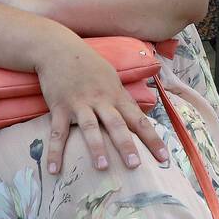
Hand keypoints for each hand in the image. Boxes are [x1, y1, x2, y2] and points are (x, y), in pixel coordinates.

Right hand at [35, 35, 170, 175]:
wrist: (59, 49)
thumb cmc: (89, 65)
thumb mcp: (111, 79)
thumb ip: (122, 99)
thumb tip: (138, 117)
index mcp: (117, 96)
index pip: (139, 120)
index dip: (153, 140)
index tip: (165, 159)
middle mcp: (101, 100)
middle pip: (117, 125)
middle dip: (127, 146)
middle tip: (136, 166)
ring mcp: (80, 104)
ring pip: (90, 127)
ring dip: (96, 147)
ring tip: (102, 167)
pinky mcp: (59, 107)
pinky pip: (57, 133)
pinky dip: (54, 152)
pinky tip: (53, 169)